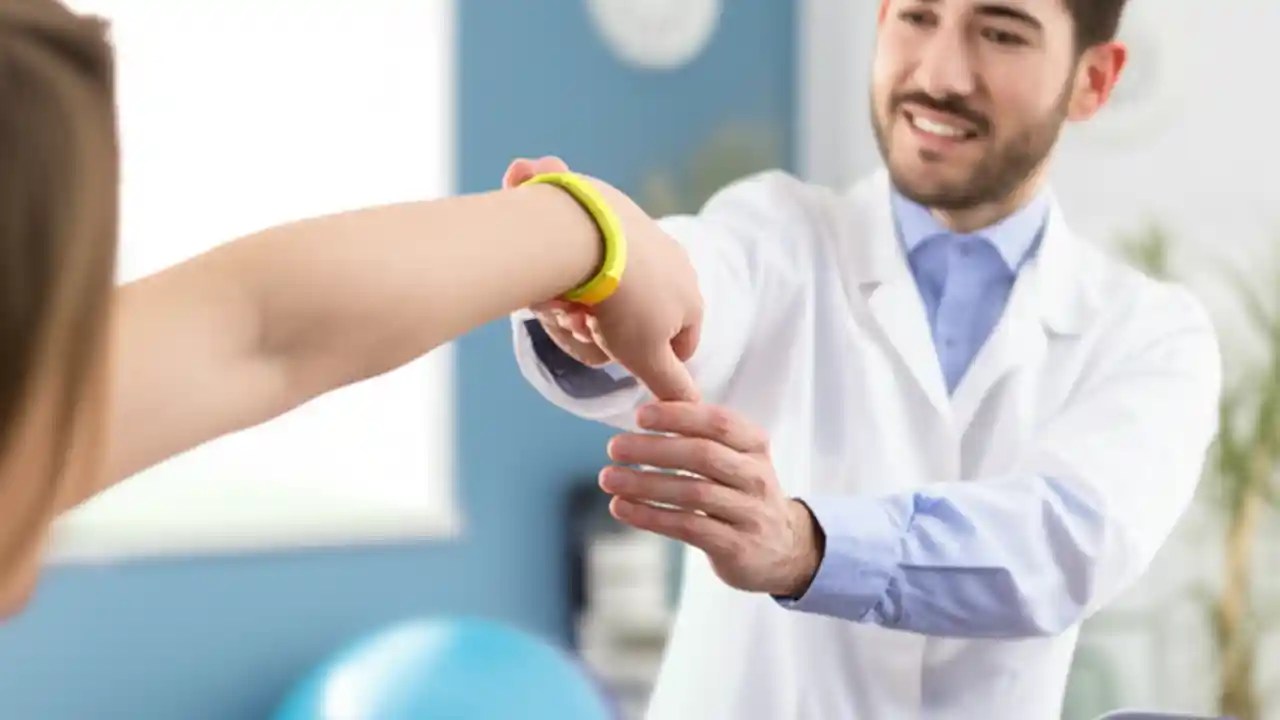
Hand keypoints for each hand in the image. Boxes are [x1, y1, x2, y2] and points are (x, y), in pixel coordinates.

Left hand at [504, 157, 703, 400]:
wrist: (586, 235)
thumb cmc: (622, 304)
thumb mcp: (646, 357)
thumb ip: (670, 386)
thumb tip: (691, 405)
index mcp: (691, 300)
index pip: (682, 345)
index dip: (651, 360)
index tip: (620, 356)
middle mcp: (677, 265)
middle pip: (642, 317)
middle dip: (610, 332)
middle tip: (585, 328)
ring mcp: (648, 237)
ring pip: (617, 289)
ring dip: (591, 304)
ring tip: (568, 305)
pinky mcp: (616, 213)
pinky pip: (599, 257)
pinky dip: (581, 271)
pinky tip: (564, 276)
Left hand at [599, 402, 822, 596]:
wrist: (787, 550)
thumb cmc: (745, 494)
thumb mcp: (738, 459)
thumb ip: (702, 437)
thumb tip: (648, 412)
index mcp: (755, 446)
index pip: (719, 423)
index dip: (679, 416)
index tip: (640, 415)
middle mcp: (756, 476)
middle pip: (702, 455)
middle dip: (654, 449)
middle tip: (614, 446)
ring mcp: (749, 513)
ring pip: (692, 493)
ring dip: (645, 484)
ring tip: (608, 478)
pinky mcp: (736, 546)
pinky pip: (688, 527)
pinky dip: (650, 516)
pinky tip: (622, 507)